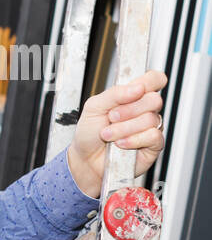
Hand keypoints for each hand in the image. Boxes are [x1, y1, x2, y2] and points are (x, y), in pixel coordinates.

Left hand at [67, 69, 166, 197]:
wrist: (85, 159)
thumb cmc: (89, 133)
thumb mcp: (94, 107)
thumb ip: (114, 93)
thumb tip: (137, 87)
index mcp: (132, 96)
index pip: (154, 80)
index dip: (151, 81)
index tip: (137, 89)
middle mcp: (144, 110)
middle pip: (154, 99)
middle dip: (128, 110)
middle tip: (111, 117)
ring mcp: (150, 127)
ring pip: (150, 119)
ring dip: (124, 128)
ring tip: (108, 134)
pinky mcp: (153, 145)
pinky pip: (153, 136)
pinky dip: (133, 140)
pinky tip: (120, 144)